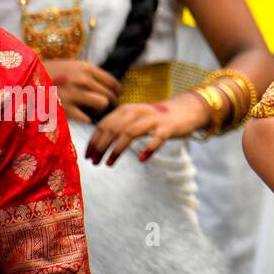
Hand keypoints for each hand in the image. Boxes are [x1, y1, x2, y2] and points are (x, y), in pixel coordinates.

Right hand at [43, 59, 121, 122]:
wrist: (23, 79)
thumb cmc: (48, 73)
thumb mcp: (70, 66)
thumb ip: (87, 73)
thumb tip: (106, 85)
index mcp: (86, 68)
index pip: (112, 82)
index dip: (116, 91)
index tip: (114, 97)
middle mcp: (83, 79)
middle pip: (109, 94)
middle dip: (108, 102)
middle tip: (102, 107)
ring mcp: (74, 93)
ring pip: (102, 104)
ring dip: (99, 110)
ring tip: (92, 112)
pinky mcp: (64, 108)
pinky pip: (87, 118)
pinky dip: (85, 119)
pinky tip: (80, 117)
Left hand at [84, 93, 209, 165]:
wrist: (186, 109)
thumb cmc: (156, 118)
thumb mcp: (135, 116)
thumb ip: (118, 125)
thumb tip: (96, 143)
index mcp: (128, 109)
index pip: (104, 125)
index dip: (93, 141)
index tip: (87, 156)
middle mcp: (139, 112)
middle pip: (114, 129)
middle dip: (101, 147)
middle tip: (95, 162)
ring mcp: (154, 119)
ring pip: (130, 133)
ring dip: (117, 150)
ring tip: (109, 164)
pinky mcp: (168, 128)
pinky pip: (157, 139)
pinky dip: (149, 149)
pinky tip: (142, 159)